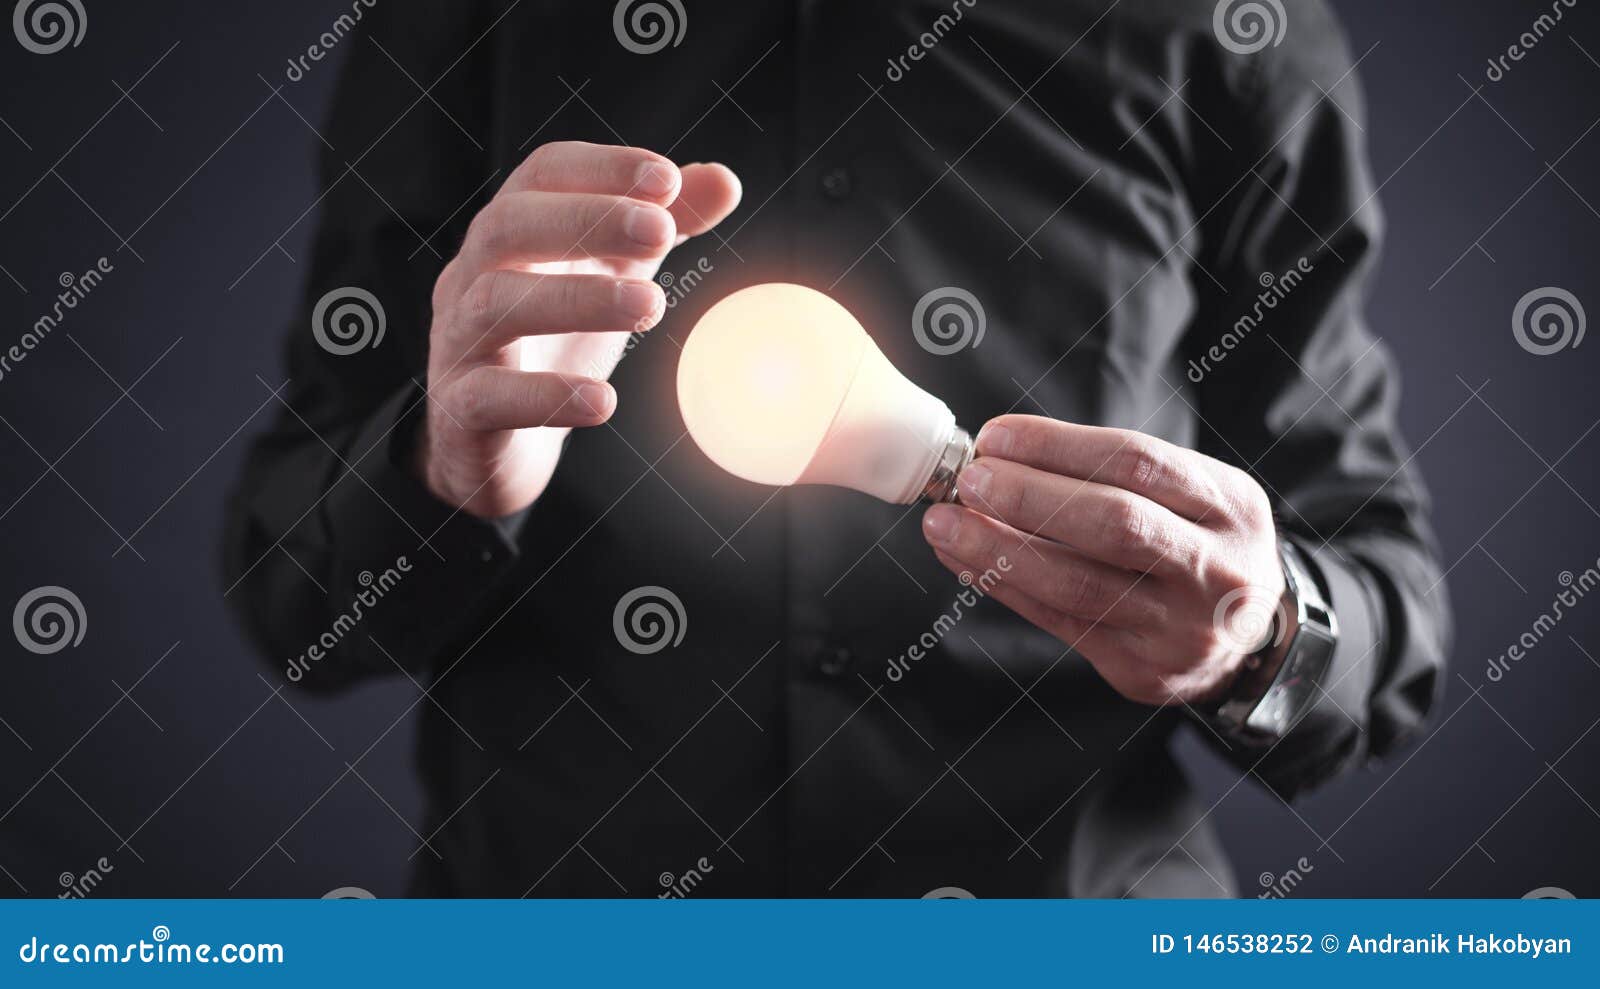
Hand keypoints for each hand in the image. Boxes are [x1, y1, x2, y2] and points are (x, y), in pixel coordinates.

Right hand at [419, 142, 740, 516]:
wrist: (492, 441)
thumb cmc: (553, 341)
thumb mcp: (611, 275)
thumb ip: (659, 228)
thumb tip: (726, 181)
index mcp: (511, 235)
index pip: (542, 175)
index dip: (601, 169)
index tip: (667, 180)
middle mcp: (473, 276)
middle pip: (508, 224)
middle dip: (586, 219)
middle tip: (660, 232)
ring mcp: (459, 342)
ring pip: (495, 304)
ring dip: (576, 298)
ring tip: (650, 305)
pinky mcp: (462, 409)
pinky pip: (488, 396)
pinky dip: (546, 396)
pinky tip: (603, 402)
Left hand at [921, 414, 1284, 705]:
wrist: (1251, 644)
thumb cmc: (1198, 546)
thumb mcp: (1194, 496)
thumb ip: (1114, 473)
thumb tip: (1002, 454)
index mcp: (1229, 505)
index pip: (1137, 462)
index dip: (1058, 446)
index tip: (996, 437)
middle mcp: (1213, 567)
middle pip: (1113, 523)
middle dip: (1028, 497)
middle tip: (970, 481)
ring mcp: (1179, 626)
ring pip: (1077, 583)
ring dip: (998, 549)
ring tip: (946, 524)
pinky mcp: (1141, 670)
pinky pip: (1059, 622)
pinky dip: (1005, 588)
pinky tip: (966, 564)